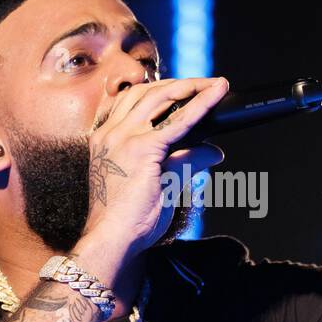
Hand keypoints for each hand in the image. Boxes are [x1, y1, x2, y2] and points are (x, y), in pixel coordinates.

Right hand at [80, 76, 229, 260]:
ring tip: (215, 85)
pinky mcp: (142, 149)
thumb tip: (214, 151)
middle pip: (146, 92)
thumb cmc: (127, 219)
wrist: (111, 238)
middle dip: (179, 83)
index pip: (132, 101)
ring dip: (191, 86)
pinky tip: (216, 96)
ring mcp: (123, 138)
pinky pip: (178, 121)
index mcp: (105, 138)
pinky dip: (201, 105)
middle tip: (206, 83)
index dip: (159, 90)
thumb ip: (184, 161)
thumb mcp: (159, 182)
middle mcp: (110, 133)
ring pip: (160, 97)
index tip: (182, 89)